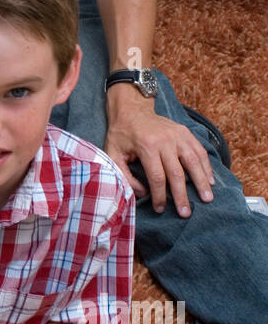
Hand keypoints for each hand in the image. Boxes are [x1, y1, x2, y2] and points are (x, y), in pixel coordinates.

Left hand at [104, 91, 214, 216]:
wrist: (132, 109)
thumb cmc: (121, 135)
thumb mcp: (112, 153)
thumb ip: (124, 175)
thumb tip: (143, 194)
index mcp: (146, 146)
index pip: (157, 177)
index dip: (160, 196)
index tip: (160, 209)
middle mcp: (165, 140)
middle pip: (177, 173)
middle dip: (182, 196)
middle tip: (186, 213)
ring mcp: (177, 135)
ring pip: (193, 161)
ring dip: (201, 182)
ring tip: (207, 199)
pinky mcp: (185, 132)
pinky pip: (199, 150)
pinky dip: (206, 166)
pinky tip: (210, 180)